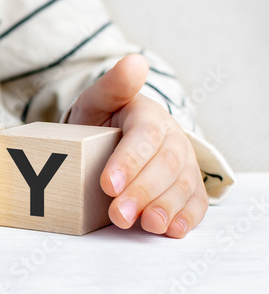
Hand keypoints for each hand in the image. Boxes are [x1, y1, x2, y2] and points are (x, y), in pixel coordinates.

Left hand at [67, 54, 207, 238]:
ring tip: (146, 225)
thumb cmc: (101, 121)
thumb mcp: (97, 101)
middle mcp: (172, 140)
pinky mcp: (186, 187)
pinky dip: (186, 218)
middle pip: (165, 166)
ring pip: (182, 186)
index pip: (145, 137)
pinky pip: (195, 203)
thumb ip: (112, 86)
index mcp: (149, 116)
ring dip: (165, 208)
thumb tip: (134, 62)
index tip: (108, 184)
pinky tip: (173, 230)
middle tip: (119, 214)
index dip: (130, 161)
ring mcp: (182, 164)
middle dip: (143, 192)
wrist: (108, 137)